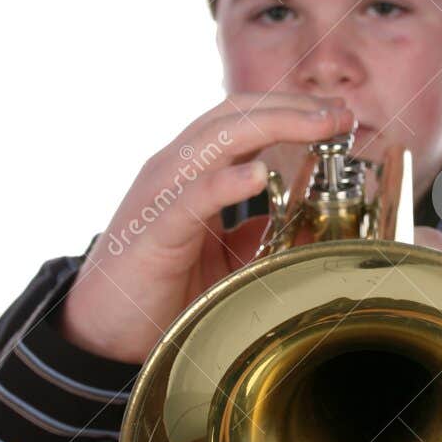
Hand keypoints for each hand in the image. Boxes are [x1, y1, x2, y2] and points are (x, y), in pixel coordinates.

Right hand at [57, 92, 355, 362]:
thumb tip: (299, 226)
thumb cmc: (156, 290)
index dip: (290, 110)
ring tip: (319, 127)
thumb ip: (253, 237)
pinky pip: (192, 197)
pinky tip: (258, 174)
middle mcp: (173, 170)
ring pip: (218, 139)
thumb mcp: (219, 259)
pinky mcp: (153, 231)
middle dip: (293, 109)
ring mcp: (160, 194)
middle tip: (341, 115)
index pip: (242, 118)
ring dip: (274, 126)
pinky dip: (225, 182)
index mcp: (189, 171)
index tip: (337, 118)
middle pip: (235, 114)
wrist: (100, 333)